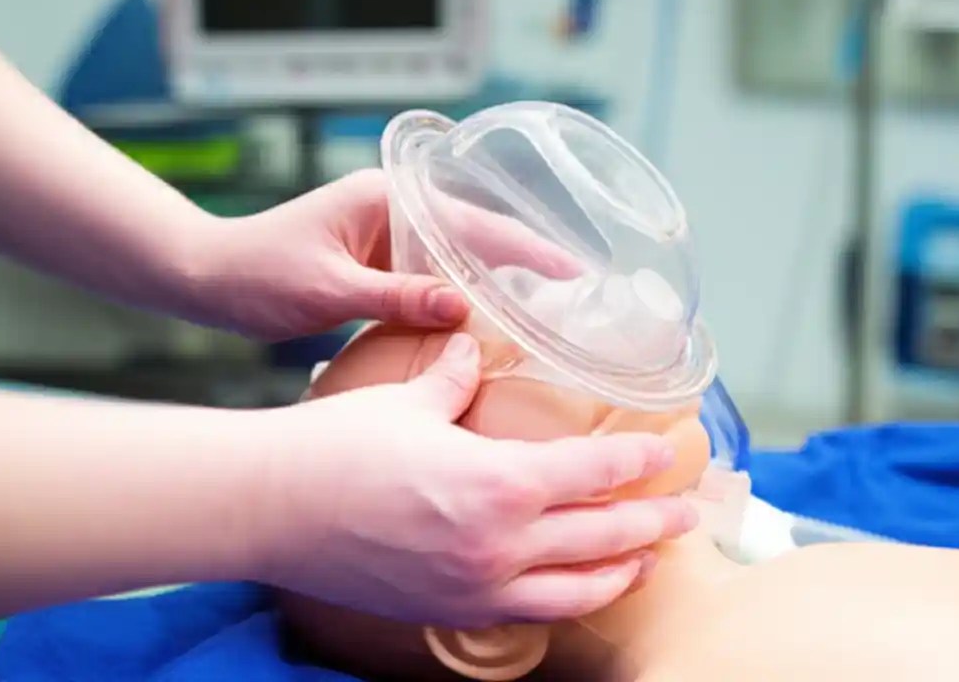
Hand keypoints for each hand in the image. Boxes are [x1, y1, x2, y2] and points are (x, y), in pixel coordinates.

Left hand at [190, 169, 581, 340]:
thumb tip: (464, 309)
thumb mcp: (329, 290)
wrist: (207, 279)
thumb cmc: (257, 276)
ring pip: (454, 254)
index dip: (524, 248)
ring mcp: (382, 232)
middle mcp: (389, 207)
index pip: (470, 221)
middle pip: (472, 232)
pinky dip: (459, 293)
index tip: (571, 269)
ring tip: (547, 305)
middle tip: (575, 290)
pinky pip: (429, 274)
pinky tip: (485, 318)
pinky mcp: (373, 259)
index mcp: (384, 199)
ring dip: (494, 278)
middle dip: (521, 259)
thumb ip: (396, 297)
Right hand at [249, 334, 696, 627]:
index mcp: (499, 480)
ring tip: (647, 560)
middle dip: (653, 523)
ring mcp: (476, 585)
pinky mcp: (447, 610)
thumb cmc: (335, 447)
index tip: (667, 454)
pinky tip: (572, 589)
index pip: (595, 471)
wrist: (271, 508)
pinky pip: (527, 613)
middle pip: (603, 536)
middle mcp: (500, 543)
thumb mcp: (406, 402)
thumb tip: (467, 344)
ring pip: (576, 590)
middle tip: (687, 514)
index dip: (639, 463)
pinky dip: (564, 601)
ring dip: (621, 573)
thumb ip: (452, 378)